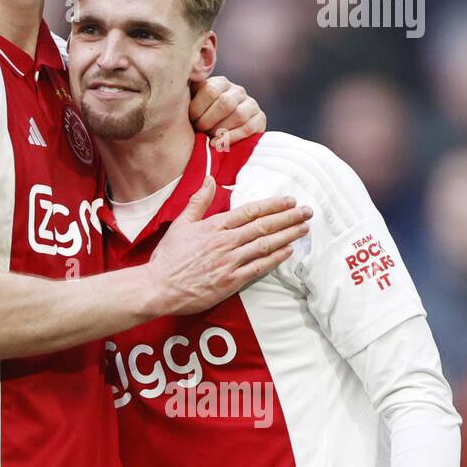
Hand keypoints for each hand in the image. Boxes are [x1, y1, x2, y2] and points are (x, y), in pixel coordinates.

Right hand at [143, 177, 310, 315]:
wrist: (160, 287)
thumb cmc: (169, 257)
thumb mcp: (181, 223)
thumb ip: (199, 201)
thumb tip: (210, 179)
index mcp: (214, 226)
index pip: (250, 211)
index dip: (273, 205)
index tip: (290, 200)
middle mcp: (225, 242)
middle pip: (264, 226)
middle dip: (289, 217)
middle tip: (307, 212)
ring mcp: (230, 262)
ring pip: (265, 245)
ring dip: (288, 236)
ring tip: (304, 229)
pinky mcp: (231, 281)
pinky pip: (259, 268)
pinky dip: (275, 258)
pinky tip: (288, 252)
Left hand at [190, 77, 263, 147]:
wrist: (216, 134)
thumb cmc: (199, 118)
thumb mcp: (190, 103)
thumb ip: (185, 92)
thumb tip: (175, 77)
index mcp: (219, 83)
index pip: (210, 90)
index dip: (198, 107)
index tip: (190, 119)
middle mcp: (237, 91)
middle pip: (225, 103)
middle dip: (208, 120)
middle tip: (199, 130)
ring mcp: (251, 104)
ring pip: (238, 115)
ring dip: (220, 129)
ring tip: (208, 137)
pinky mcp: (259, 119)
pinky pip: (249, 128)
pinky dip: (232, 137)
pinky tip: (218, 144)